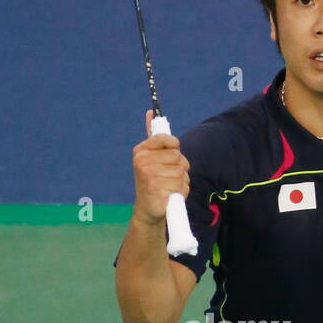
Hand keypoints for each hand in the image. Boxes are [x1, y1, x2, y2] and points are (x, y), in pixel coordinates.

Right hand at [131, 110, 189, 224]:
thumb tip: (151, 112)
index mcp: (141, 151)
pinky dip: (181, 192)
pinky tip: (171, 195)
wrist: (148, 210)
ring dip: (181, 182)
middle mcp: (142, 161)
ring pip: (181, 172)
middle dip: (180, 168)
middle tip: (169, 178)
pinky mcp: (156, 187)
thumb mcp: (152, 158)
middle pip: (178, 156)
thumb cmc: (154, 182)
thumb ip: (154, 137)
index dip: (175, 147)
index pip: (167, 139)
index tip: (170, 158)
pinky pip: (181, 185)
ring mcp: (148, 174)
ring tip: (170, 187)